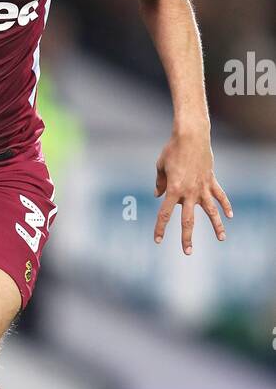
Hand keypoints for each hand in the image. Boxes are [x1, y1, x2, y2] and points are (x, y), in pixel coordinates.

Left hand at [153, 130, 232, 252]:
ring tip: (222, 239)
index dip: (160, 228)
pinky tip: (230, 216)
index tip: (158, 240)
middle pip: (188, 220)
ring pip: (211, 211)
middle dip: (187, 237)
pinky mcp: (212, 180)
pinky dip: (226, 205)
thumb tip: (158, 195)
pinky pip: (220, 195)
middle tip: (188, 252)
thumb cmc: (172, 150)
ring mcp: (202, 187)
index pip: (164, 214)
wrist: (191, 136)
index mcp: (173, 189)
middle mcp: (189, 192)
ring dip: (217, 226)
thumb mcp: (161, 166)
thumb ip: (159, 183)